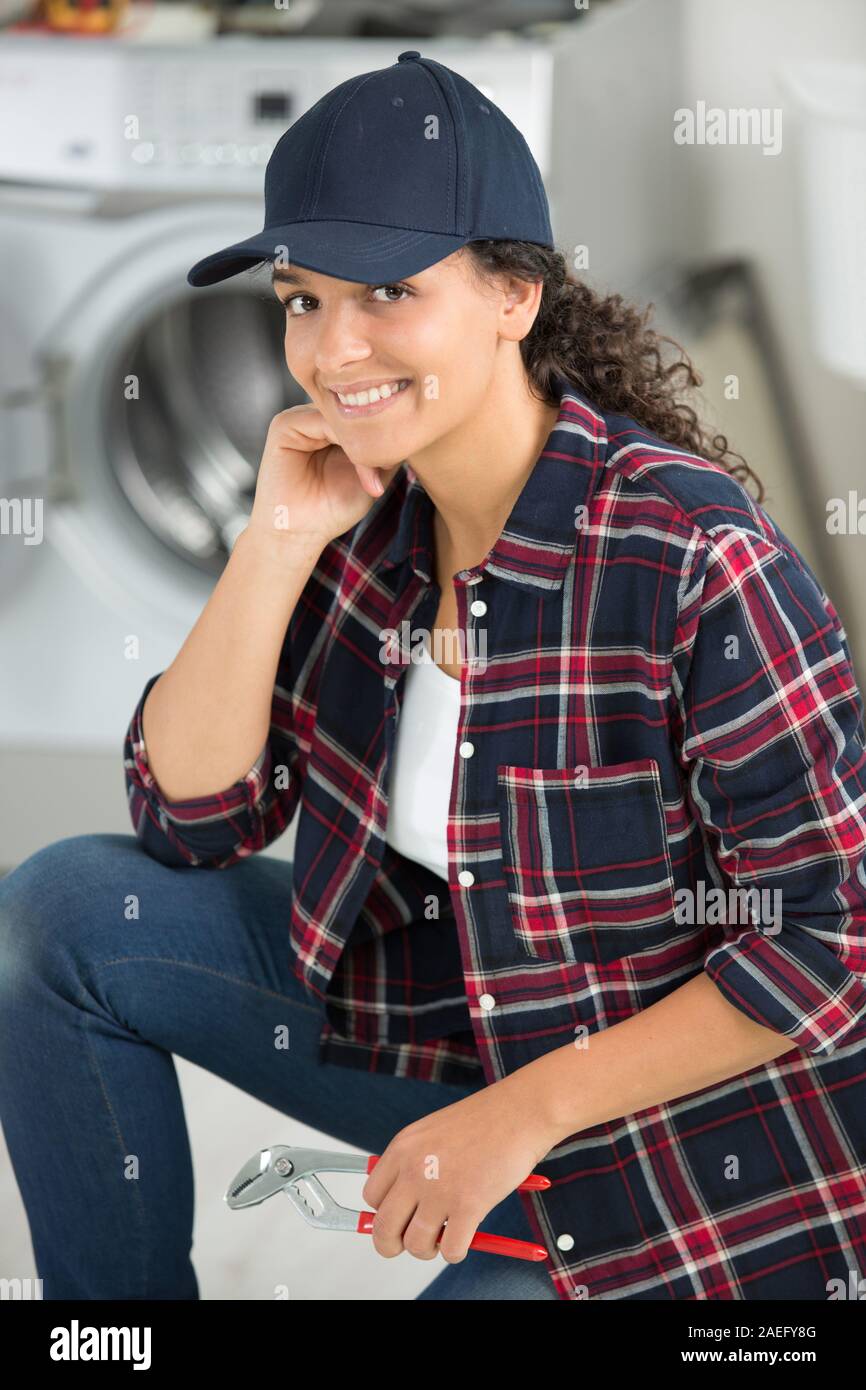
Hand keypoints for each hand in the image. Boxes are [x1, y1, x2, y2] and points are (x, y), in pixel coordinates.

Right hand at [246, 403, 403, 548]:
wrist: (299, 534)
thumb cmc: (333, 508)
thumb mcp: (372, 476)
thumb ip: (388, 451)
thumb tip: (413, 428)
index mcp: (333, 426)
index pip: (366, 411)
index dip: (387, 432)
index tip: (399, 462)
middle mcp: (316, 417)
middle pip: (355, 409)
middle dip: (377, 437)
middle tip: (389, 469)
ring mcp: (299, 418)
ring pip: (342, 415)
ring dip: (363, 444)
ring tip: (372, 477)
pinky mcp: (284, 425)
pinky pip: (322, 422)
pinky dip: (345, 442)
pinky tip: (357, 468)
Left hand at [360, 1079, 557, 1263]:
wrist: (519, 1111)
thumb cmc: (484, 1122)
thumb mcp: (433, 1132)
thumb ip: (414, 1163)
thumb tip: (402, 1204)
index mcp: (403, 1148)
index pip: (371, 1197)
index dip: (384, 1214)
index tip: (399, 1219)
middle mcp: (414, 1170)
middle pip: (383, 1228)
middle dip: (394, 1245)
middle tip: (414, 1242)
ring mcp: (439, 1189)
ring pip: (415, 1245)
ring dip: (429, 1250)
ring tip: (445, 1237)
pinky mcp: (468, 1205)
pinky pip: (451, 1250)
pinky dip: (456, 1252)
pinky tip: (466, 1237)